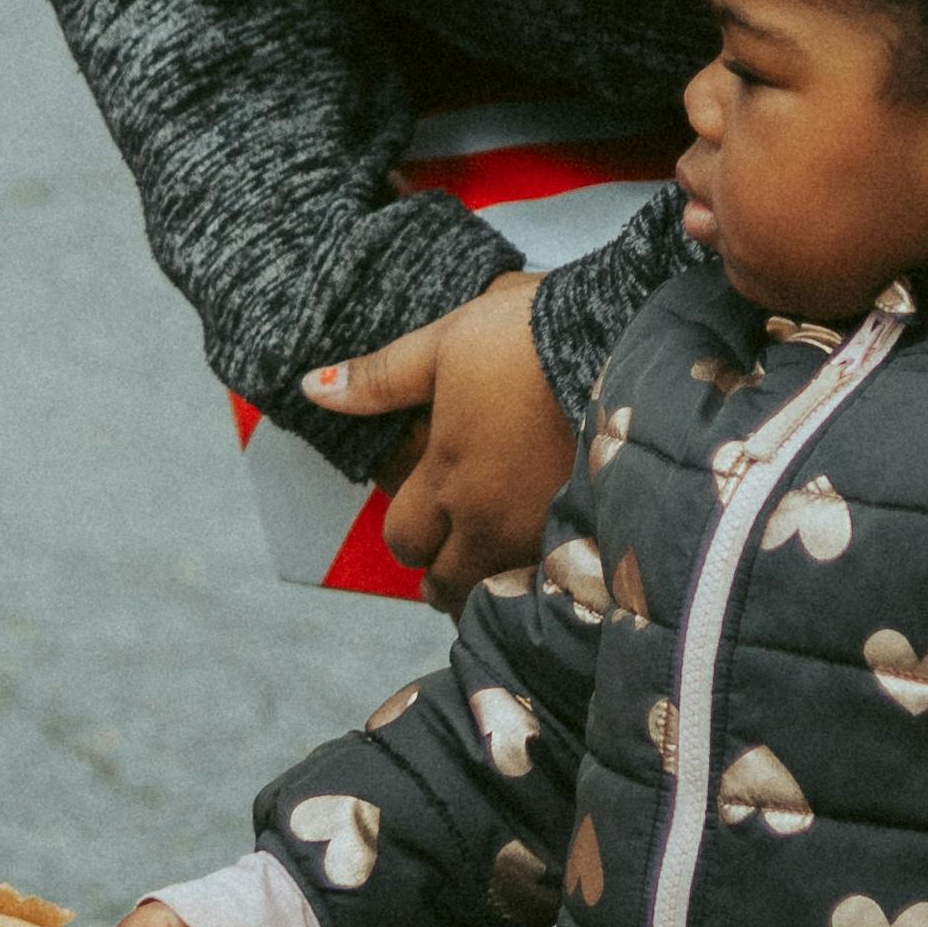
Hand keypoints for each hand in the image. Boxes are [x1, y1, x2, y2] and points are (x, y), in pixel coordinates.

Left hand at [300, 272, 573, 597]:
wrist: (616, 339)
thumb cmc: (525, 336)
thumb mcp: (442, 344)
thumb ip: (378, 379)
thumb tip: (311, 387)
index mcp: (447, 474)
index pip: (405, 539)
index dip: (406, 533)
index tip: (418, 524)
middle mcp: (488, 516)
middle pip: (447, 582)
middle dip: (441, 571)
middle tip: (449, 556)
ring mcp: (540, 531)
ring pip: (496, 590)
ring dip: (485, 582)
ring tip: (490, 563)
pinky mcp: (586, 531)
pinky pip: (546, 580)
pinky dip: (534, 578)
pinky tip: (540, 561)